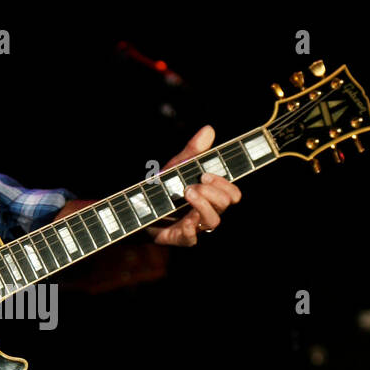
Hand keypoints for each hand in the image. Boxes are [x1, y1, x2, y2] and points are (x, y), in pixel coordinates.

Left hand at [148, 125, 240, 247]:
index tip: (205, 174)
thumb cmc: (163, 188)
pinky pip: (192, 239)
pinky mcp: (180, 238)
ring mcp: (195, 227)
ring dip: (203, 205)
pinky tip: (186, 220)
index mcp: (211, 196)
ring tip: (187, 192)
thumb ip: (193, 151)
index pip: (232, 194)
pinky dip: (191, 229)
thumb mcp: (177, 167)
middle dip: (213, 191)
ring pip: (213, 221)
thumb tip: (209, 129)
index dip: (224, 183)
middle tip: (194, 183)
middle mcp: (207, 212)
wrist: (137, 208)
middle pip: (225, 204)